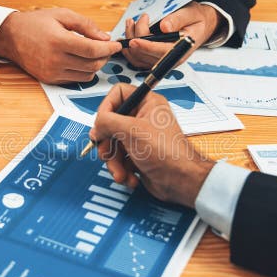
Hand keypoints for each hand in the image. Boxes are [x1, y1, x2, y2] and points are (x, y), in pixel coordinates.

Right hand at [0, 8, 121, 84]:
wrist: (10, 37)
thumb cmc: (35, 23)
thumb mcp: (62, 15)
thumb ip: (86, 25)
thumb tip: (105, 37)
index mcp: (58, 41)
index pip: (92, 50)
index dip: (109, 48)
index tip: (117, 45)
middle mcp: (55, 60)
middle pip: (92, 64)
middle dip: (105, 56)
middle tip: (107, 48)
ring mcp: (52, 72)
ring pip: (86, 75)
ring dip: (95, 66)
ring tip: (94, 54)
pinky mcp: (50, 80)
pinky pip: (75, 80)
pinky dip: (83, 72)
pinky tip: (81, 61)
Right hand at [89, 84, 214, 206]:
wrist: (180, 181)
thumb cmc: (167, 153)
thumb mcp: (131, 131)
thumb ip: (108, 122)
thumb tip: (96, 125)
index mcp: (147, 104)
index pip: (118, 94)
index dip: (106, 108)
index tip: (101, 124)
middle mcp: (143, 119)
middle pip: (111, 123)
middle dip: (107, 143)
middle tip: (106, 151)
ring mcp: (140, 138)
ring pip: (112, 145)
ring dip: (113, 162)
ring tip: (120, 171)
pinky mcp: (138, 156)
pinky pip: (119, 159)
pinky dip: (121, 170)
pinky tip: (129, 176)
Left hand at [122, 2, 221, 68]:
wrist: (199, 25)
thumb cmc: (195, 19)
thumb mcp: (191, 14)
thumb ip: (178, 19)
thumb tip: (165, 27)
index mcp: (181, 50)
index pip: (161, 52)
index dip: (146, 47)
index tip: (134, 40)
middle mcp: (170, 59)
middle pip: (146, 56)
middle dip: (135, 37)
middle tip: (136, 20)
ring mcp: (161, 60)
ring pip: (138, 58)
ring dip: (129, 41)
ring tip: (130, 23)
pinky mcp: (154, 58)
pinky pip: (137, 58)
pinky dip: (129, 48)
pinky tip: (128, 35)